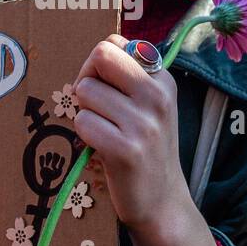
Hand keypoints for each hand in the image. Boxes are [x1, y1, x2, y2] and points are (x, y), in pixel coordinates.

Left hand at [71, 35, 190, 235]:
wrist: (162, 201)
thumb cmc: (146, 148)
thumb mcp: (151, 106)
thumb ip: (129, 76)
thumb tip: (96, 54)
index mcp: (163, 80)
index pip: (114, 43)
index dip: (98, 64)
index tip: (105, 87)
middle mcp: (158, 97)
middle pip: (99, 57)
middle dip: (87, 79)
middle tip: (95, 106)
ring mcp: (144, 124)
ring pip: (85, 91)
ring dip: (85, 112)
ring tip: (105, 131)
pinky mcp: (125, 150)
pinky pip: (83, 122)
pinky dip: (85, 135)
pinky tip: (103, 148)